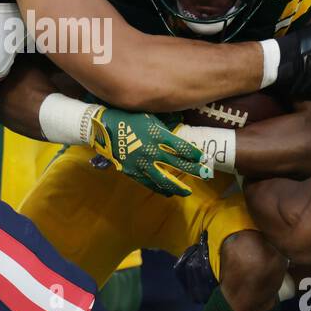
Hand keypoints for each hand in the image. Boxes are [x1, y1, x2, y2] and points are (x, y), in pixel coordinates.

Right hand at [87, 107, 211, 196]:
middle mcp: (152, 151)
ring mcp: (142, 164)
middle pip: (178, 164)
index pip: (182, 148)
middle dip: (194, 170)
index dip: (194, 154)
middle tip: (206, 175)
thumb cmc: (127, 118)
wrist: (103, 128)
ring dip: (177, 186)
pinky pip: (149, 183)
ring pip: (164, 179)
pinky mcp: (132, 172)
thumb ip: (164, 126)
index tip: (203, 158)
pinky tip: (168, 193)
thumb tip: (179, 128)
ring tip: (187, 191)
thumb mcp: (149, 117)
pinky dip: (160, 189)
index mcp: (157, 136)